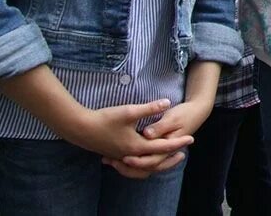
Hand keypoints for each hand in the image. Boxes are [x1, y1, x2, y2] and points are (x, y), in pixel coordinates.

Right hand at [62, 100, 192, 172]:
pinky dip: (142, 164)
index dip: (178, 142)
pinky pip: (133, 165)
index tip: (191, 138)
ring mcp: (121, 157)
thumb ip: (150, 108)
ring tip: (166, 155)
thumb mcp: (129, 111)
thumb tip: (167, 103)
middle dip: (170, 157)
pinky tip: (144, 156)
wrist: (79, 128)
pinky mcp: (114, 155)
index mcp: (136, 146)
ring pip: (143, 167)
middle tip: (184, 152)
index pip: (163, 147)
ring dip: (156, 163)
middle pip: (155, 162)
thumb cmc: (104, 119)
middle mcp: (130, 155)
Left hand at [109, 98, 213, 176]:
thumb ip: (159, 127)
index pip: (151, 159)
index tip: (123, 157)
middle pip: (146, 167)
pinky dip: (134, 162)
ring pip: (145, 167)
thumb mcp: (172, 118)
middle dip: (129, 167)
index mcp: (168, 145)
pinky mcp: (160, 147)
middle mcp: (165, 152)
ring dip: (130, 168)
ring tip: (112, 163)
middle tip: (112, 162)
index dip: (137, 160)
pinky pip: (146, 160)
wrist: (197, 111)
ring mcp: (163, 150)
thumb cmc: (185, 113)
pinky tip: (121, 157)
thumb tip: (146, 133)